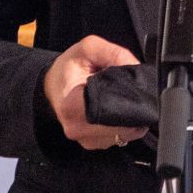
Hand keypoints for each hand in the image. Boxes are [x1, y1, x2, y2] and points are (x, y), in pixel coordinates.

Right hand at [43, 35, 142, 149]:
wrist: (53, 84)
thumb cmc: (69, 67)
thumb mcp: (89, 48)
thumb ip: (116, 54)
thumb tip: (139, 68)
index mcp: (73, 106)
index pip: (116, 110)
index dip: (132, 98)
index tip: (134, 86)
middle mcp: (78, 129)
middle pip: (124, 124)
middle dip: (135, 107)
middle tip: (130, 90)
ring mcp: (86, 140)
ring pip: (126, 133)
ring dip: (131, 117)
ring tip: (120, 99)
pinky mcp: (94, 145)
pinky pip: (121, 138)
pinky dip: (125, 124)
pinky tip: (117, 110)